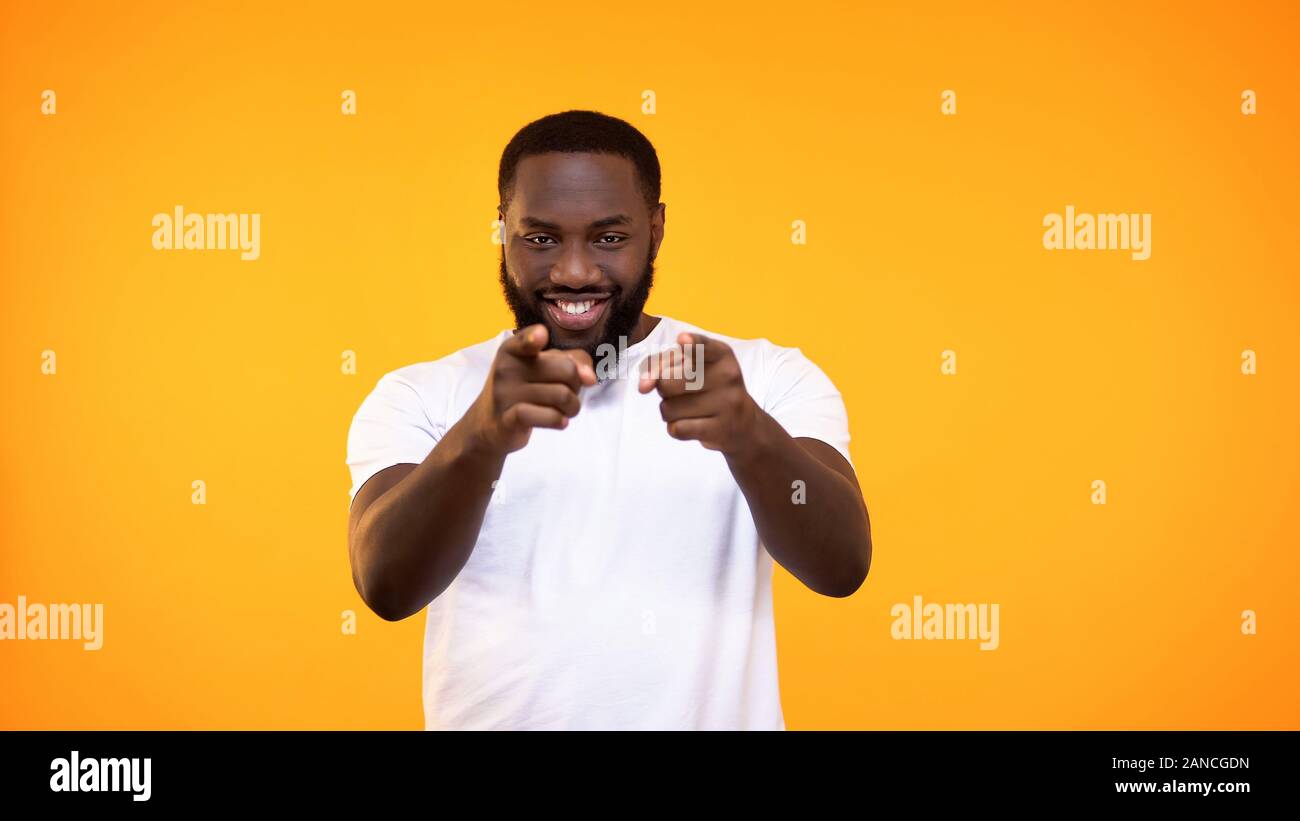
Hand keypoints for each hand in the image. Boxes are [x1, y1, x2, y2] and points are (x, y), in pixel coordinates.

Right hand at [469, 323, 596, 454]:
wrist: (492, 423)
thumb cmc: (526, 389)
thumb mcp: (545, 366)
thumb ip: (574, 360)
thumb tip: (589, 378)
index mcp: (514, 349)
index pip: (527, 339)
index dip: (535, 337)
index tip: (542, 335)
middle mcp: (507, 368)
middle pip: (567, 370)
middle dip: (577, 385)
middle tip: (567, 393)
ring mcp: (505, 394)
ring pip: (563, 395)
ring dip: (573, 407)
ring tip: (565, 410)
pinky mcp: (509, 419)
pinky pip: (549, 416)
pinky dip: (560, 420)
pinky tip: (560, 422)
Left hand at [638, 331, 759, 454]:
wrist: (742, 422)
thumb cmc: (708, 387)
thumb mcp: (691, 366)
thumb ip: (660, 365)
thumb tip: (643, 386)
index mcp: (721, 354)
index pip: (703, 347)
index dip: (691, 344)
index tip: (682, 340)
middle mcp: (727, 376)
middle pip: (667, 383)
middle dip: (663, 389)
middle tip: (681, 391)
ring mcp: (727, 403)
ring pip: (668, 409)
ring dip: (670, 411)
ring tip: (689, 408)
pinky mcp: (721, 429)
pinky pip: (677, 429)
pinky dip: (676, 428)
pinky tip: (692, 423)